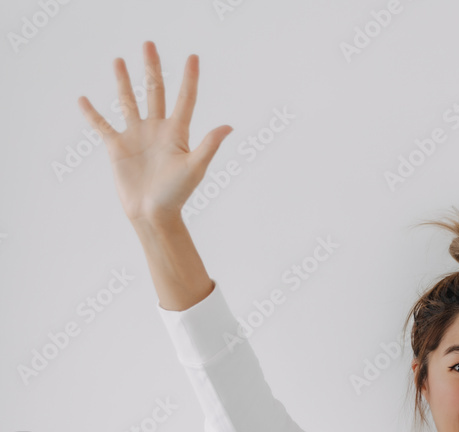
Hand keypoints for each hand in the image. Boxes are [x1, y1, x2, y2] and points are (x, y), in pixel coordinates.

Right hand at [77, 41, 232, 227]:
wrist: (153, 214)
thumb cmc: (177, 194)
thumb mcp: (195, 167)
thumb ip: (209, 145)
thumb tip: (228, 126)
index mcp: (177, 132)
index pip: (185, 99)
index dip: (190, 78)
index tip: (193, 57)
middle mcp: (156, 129)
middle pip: (155, 91)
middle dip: (152, 68)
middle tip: (149, 44)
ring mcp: (136, 136)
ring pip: (128, 102)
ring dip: (123, 81)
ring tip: (118, 60)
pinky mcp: (118, 147)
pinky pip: (102, 125)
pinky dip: (92, 113)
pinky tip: (84, 99)